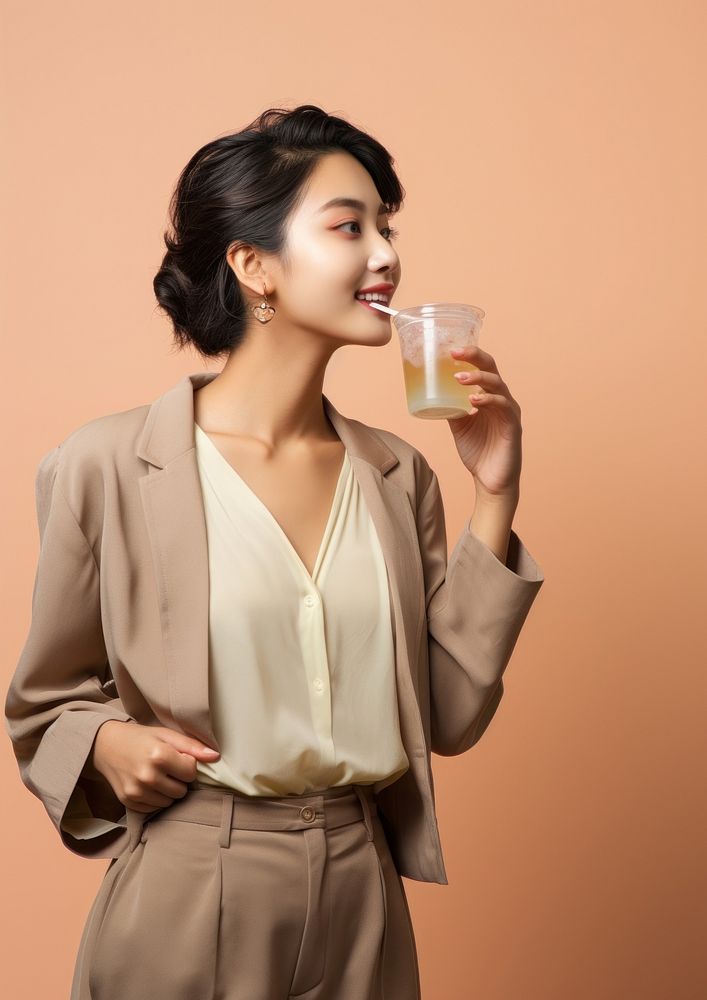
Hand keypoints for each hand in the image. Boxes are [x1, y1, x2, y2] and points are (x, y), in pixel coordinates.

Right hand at [89, 720, 220, 812]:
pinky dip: (155, 798)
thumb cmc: (140, 738)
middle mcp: (147, 776)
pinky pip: (155, 808)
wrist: (105, 745)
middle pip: (182, 790)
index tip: (177, 757)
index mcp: (159, 755)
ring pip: (170, 801)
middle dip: (179, 779)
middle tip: (167, 767)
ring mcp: (137, 791)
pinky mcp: (129, 801)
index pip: (191, 772)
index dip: (187, 764)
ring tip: (157, 775)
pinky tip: (148, 784)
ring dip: (168, 790)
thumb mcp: (166, 734)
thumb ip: (192, 746)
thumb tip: (216, 757)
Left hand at [445, 344, 522, 497]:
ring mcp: (508, 411)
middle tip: (455, 353)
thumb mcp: (458, 424)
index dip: (469, 356)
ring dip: (478, 379)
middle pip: (491, 368)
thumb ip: (450, 407)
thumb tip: (431, 392)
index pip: (481, 367)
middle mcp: (501, 398)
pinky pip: (503, 407)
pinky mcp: (513, 426)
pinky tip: (474, 401)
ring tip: (459, 378)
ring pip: (497, 385)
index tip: (450, 349)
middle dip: (474, 357)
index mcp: (488, 395)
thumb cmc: (477, 451)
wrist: (490, 480)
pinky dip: (489, 400)